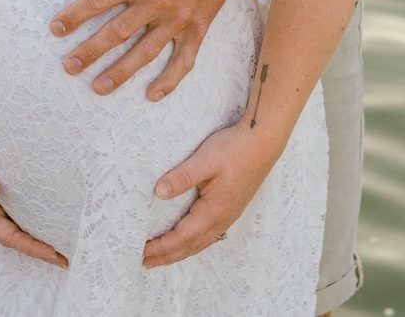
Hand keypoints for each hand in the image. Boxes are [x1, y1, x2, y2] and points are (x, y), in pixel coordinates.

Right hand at [0, 137, 67, 267]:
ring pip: (19, 227)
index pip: (11, 237)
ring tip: (62, 242)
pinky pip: (16, 213)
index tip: (54, 254)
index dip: (33, 247)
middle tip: (66, 259)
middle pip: (19, 238)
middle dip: (41, 250)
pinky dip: (31, 219)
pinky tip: (45, 216)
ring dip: (38, 237)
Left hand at [47, 0, 245, 100]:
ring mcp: (179, 18)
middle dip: (91, 51)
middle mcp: (158, 1)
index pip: (99, 0)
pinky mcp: (197, 29)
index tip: (55, 29)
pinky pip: (184, 60)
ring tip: (99, 87)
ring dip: (121, 72)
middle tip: (69, 66)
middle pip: (118, 32)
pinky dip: (170, 80)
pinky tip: (152, 94)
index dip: (75, 15)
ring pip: (145, 52)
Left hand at [142, 124, 279, 267]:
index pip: (181, 237)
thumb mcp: (204, 160)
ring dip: (179, 252)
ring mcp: (228, 216)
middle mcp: (221, 219)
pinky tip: (188, 241)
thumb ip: (182, 177)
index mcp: (213, 211)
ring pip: (200, 242)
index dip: (160, 246)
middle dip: (166, 256)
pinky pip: (208, 235)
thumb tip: (159, 192)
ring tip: (162, 257)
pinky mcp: (230, 208)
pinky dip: (193, 243)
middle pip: (190, 246)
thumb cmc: (234, 149)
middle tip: (145, 263)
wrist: (263, 142)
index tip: (141, 251)